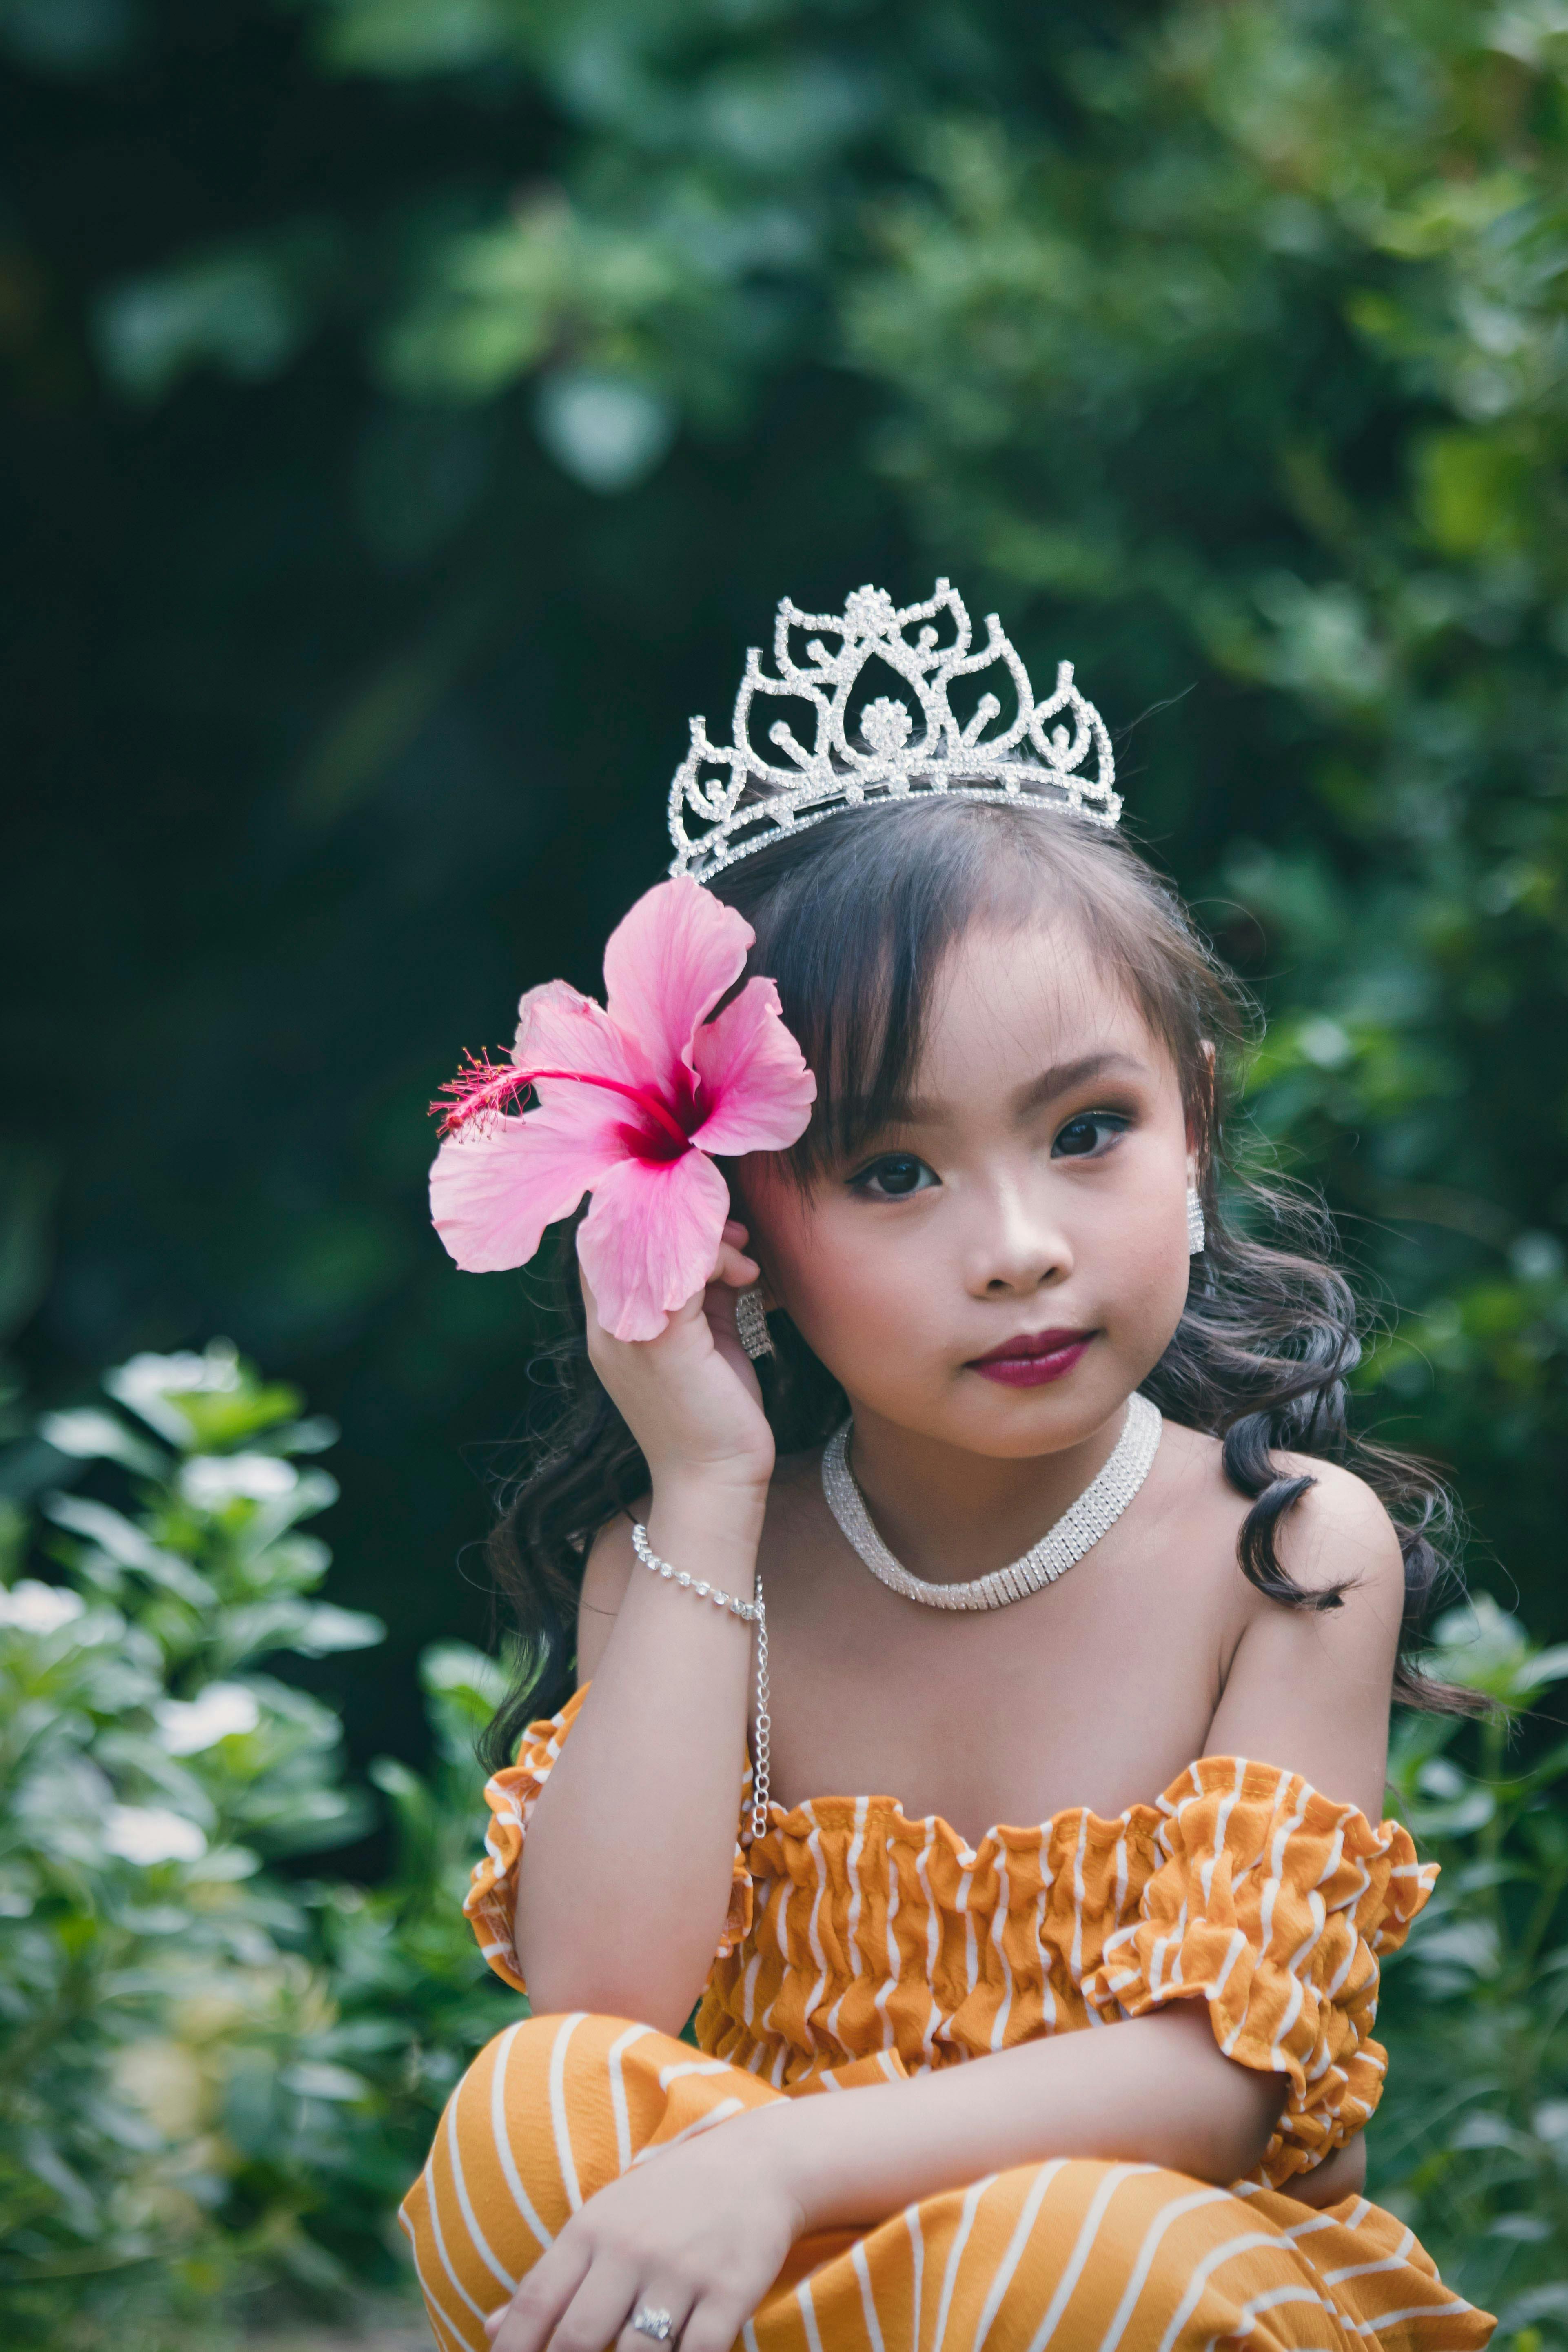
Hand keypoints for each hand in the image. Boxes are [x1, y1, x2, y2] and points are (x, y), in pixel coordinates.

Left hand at [484, 2111, 801, 2351]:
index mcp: (592, 2229)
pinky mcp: (728, 2292)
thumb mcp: (604, 2220)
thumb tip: (493, 2327)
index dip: (512, 2349)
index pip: (535, 2301)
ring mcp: (681, 2271)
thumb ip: (553, 2275)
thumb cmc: (670, 2199)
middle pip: (577, 2339)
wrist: (759, 2164)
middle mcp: (630, 2249)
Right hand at [582, 1220, 775, 1497]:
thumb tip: (722, 1247)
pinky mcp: (664, 1341)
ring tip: (742, 1250)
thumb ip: (700, 1292)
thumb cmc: (714, 1416)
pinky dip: (719, 1257)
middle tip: (728, 1225)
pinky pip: (685, 1266)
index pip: (606, 1240)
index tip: (703, 1215)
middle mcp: (608, 1325)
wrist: (714, 1484)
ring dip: (706, 1232)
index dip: (652, 1213)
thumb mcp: (702, 1340)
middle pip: (620, 1229)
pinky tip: (745, 1275)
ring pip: (653, 1239)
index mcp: (609, 1325)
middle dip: (679, 1213)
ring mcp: (629, 1332)